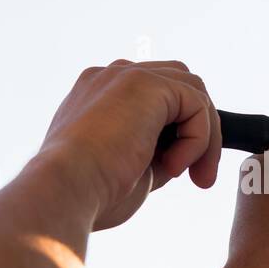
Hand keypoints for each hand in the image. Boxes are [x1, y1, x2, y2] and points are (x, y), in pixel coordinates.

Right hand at [34, 60, 221, 229]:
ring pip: (193, 92)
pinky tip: (174, 166)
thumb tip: (185, 153)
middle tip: (201, 177)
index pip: (156, 98)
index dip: (178, 133)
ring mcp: (125, 75)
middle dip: (199, 130)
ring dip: (204, 137)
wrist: (64, 191)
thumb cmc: (90, 192)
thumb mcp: (130, 168)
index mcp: (99, 96)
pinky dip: (197, 139)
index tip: (181, 173)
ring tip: (194, 176)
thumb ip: (157, 151)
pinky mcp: (143, 82)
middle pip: (179, 86)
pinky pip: (195, 104)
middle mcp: (109, 78)